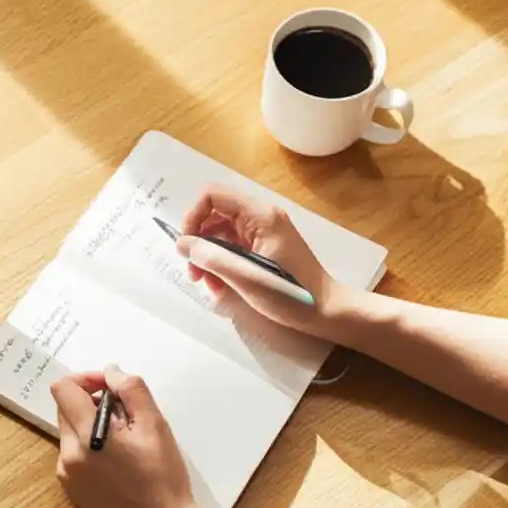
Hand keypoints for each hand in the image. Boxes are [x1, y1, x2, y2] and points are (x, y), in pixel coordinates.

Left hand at [52, 365, 208, 507]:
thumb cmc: (163, 478)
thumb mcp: (156, 426)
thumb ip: (131, 391)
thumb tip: (109, 372)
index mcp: (87, 437)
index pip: (63, 388)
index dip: (85, 379)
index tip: (109, 387)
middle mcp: (68, 454)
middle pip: (65, 408)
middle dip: (91, 402)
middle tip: (125, 414)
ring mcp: (67, 473)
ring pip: (69, 430)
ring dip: (90, 424)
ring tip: (124, 440)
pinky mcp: (71, 488)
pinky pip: (72, 453)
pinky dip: (89, 447)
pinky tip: (117, 461)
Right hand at [176, 184, 346, 337]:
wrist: (325, 311)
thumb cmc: (291, 293)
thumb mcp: (245, 277)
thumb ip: (210, 258)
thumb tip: (181, 244)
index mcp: (260, 215)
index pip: (212, 196)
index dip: (193, 217)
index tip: (187, 246)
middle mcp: (260, 217)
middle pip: (213, 215)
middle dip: (198, 242)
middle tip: (193, 272)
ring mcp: (261, 233)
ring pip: (219, 234)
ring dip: (206, 257)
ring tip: (206, 283)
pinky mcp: (262, 248)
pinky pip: (231, 248)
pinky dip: (219, 264)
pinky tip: (219, 286)